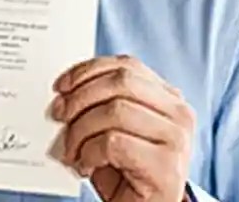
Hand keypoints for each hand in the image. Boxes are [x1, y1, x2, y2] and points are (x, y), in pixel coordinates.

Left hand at [52, 55, 193, 201]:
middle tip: (59, 115)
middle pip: (121, 83)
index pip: (127, 66)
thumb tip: (64, 92)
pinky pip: (113, 143)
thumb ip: (102, 104)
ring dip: (81, 130)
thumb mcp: (114, 129)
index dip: (89, 71)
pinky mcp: (166, 166)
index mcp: (169, 98)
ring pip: (115, 110)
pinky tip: (85, 166)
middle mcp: (179, 114)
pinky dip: (89, 153)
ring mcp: (176, 139)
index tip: (62, 85)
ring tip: (72, 150)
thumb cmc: (126, 172)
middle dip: (81, 97)